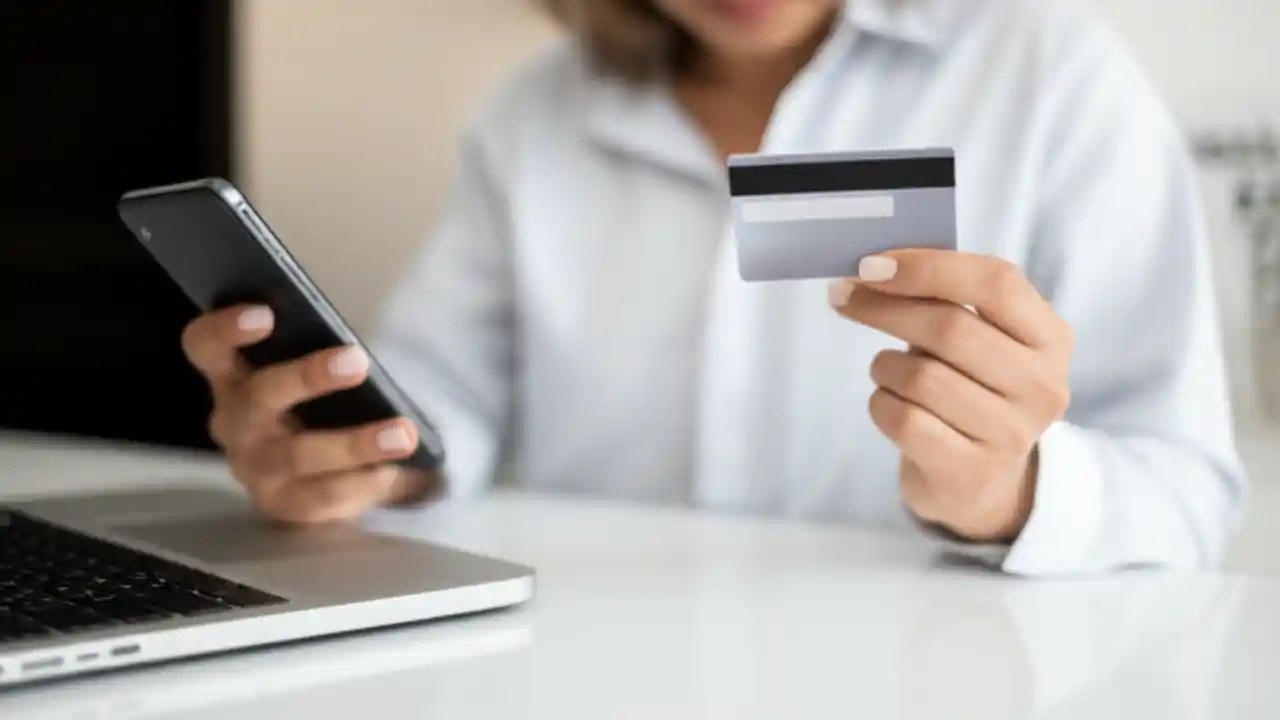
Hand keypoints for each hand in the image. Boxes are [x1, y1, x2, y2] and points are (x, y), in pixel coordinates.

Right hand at [181, 305, 435, 523]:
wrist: (334, 474)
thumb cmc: (322, 405)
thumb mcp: (316, 375)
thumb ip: (320, 354)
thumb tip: (358, 349)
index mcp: (233, 376)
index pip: (205, 346)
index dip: (225, 330)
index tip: (266, 315)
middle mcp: (234, 422)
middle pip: (258, 396)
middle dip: (307, 377)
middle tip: (357, 362)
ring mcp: (254, 469)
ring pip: (297, 455)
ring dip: (353, 443)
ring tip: (402, 433)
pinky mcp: (282, 507)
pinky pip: (322, 496)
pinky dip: (361, 481)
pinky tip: (390, 469)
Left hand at [828, 250, 1072, 541]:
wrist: (984, 482)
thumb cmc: (969, 389)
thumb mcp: (977, 339)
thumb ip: (944, 299)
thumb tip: (871, 268)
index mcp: (1050, 338)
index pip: (997, 283)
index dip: (929, 267)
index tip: (871, 264)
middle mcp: (1041, 386)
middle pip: (950, 328)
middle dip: (884, 307)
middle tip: (843, 297)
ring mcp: (1011, 435)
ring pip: (920, 377)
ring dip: (884, 365)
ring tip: (886, 369)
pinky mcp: (971, 473)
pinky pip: (903, 420)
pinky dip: (881, 404)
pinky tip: (891, 404)